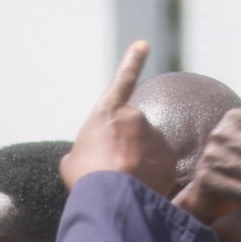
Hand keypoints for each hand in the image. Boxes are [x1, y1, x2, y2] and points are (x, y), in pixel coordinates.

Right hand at [60, 41, 174, 195]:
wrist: (110, 197)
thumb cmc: (85, 177)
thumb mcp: (72, 161)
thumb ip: (83, 151)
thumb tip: (86, 158)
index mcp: (107, 112)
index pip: (123, 80)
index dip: (133, 61)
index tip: (144, 44)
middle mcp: (134, 117)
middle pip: (133, 132)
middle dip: (126, 148)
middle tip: (112, 171)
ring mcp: (154, 137)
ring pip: (148, 150)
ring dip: (138, 164)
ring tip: (123, 184)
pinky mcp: (168, 158)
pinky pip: (160, 167)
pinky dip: (151, 177)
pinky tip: (138, 190)